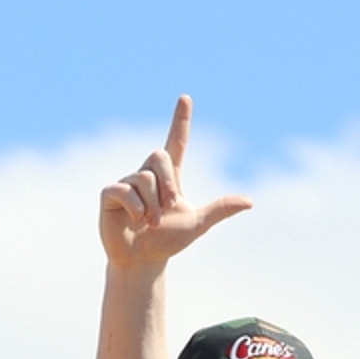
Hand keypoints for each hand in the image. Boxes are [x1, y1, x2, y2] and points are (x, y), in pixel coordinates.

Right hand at [99, 95, 252, 272]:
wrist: (143, 261)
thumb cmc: (168, 241)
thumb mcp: (197, 224)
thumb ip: (220, 209)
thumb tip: (250, 202)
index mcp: (169, 177)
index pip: (176, 142)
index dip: (180, 121)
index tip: (185, 98)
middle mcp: (147, 174)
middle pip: (159, 156)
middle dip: (168, 183)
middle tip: (169, 207)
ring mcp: (127, 182)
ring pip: (144, 178)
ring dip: (153, 206)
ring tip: (151, 223)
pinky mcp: (110, 194)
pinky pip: (125, 190)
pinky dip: (136, 208)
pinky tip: (136, 221)